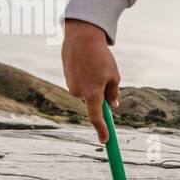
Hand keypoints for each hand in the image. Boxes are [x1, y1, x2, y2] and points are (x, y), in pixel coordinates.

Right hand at [61, 19, 120, 142]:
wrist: (81, 37)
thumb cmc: (101, 57)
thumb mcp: (114, 76)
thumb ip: (113, 94)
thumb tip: (112, 106)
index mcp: (92, 94)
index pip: (96, 119)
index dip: (102, 131)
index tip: (105, 142)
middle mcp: (79, 93)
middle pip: (94, 103)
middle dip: (101, 96)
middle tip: (106, 76)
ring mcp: (71, 85)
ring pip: (87, 92)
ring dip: (94, 84)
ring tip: (96, 65)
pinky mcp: (66, 78)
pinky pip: (80, 83)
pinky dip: (86, 77)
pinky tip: (87, 63)